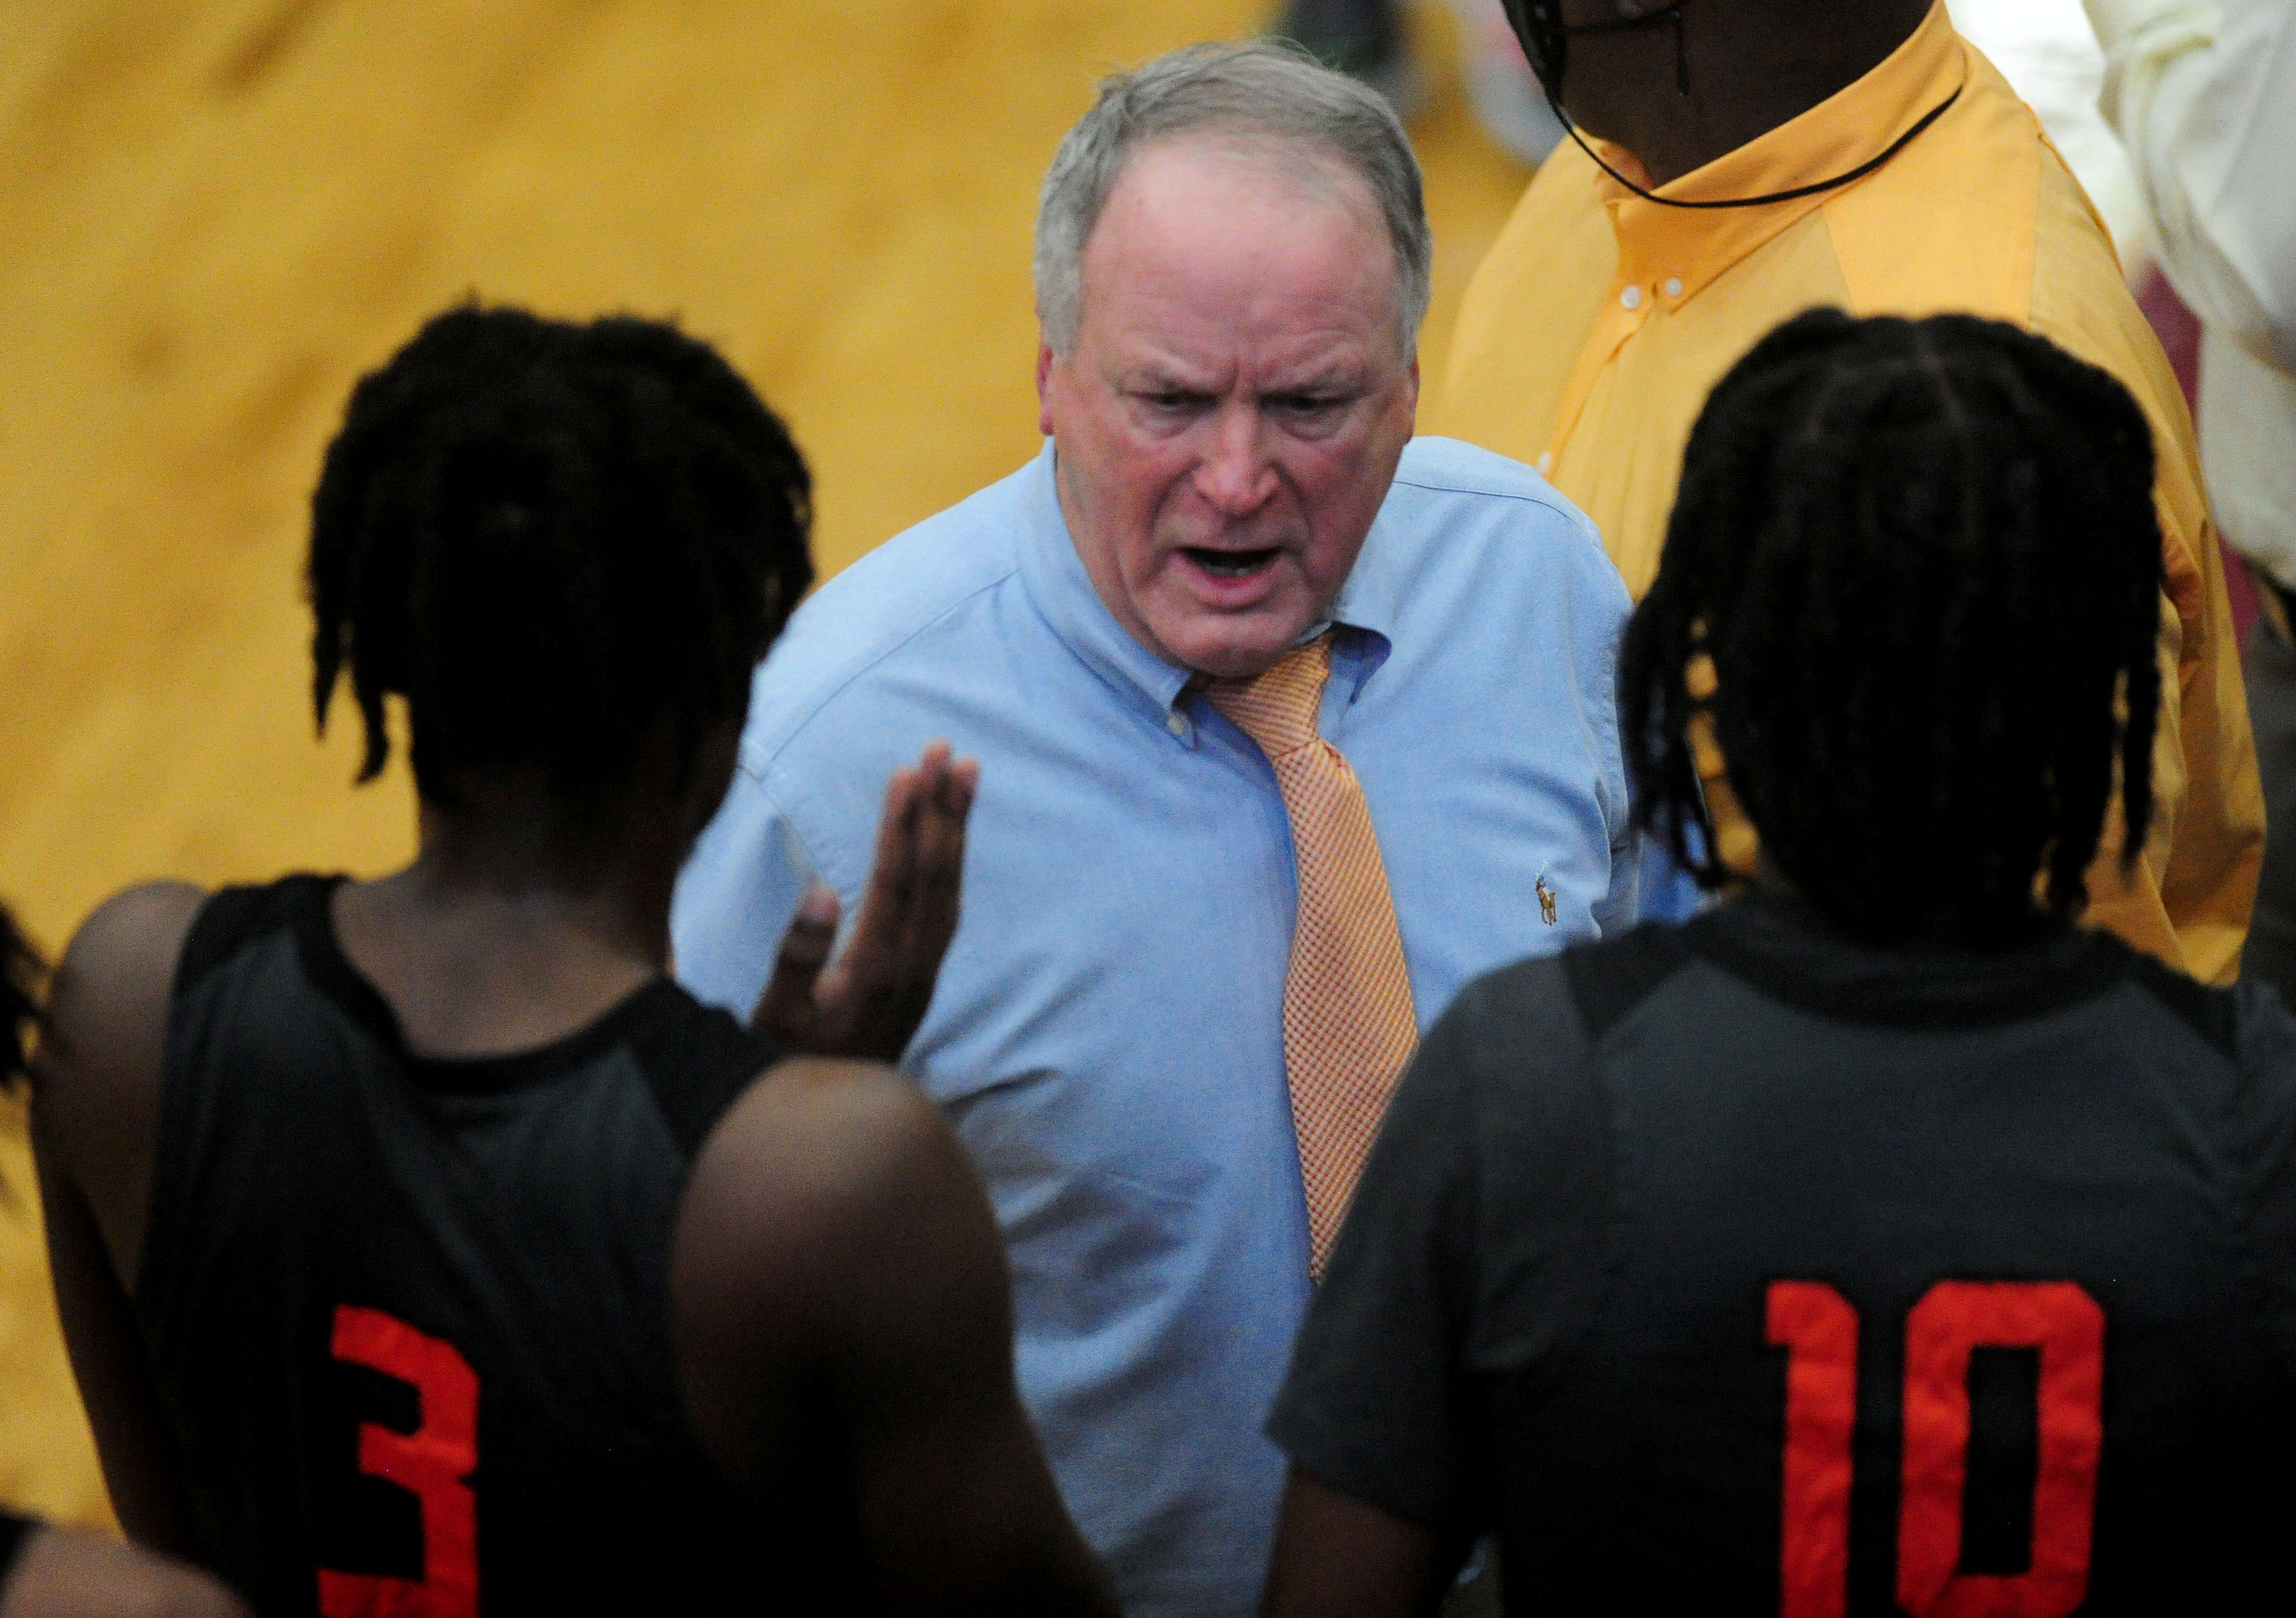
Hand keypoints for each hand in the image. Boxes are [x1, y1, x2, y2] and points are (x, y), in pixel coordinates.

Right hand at [750, 743, 978, 1061]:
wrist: (822, 1139)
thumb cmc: (779, 1073)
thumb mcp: (770, 1024)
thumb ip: (796, 961)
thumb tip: (822, 891)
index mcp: (872, 973)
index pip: (896, 884)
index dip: (904, 826)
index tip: (910, 772)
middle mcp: (909, 971)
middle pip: (935, 879)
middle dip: (941, 810)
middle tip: (945, 749)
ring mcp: (921, 977)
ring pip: (949, 891)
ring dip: (955, 830)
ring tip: (963, 773)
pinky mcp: (920, 981)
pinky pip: (946, 909)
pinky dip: (950, 863)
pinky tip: (950, 836)